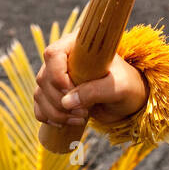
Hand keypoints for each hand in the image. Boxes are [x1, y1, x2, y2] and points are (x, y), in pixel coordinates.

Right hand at [32, 32, 147, 129]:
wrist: (129, 98)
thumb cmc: (128, 85)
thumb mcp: (118, 87)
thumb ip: (95, 91)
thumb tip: (66, 102)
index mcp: (78, 46)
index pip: (53, 54)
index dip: (57, 75)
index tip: (73, 91)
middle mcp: (63, 59)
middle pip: (44, 78)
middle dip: (60, 100)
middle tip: (84, 111)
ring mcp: (56, 77)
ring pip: (40, 94)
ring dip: (56, 112)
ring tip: (81, 118)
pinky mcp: (55, 95)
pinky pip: (40, 106)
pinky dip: (48, 117)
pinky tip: (65, 123)